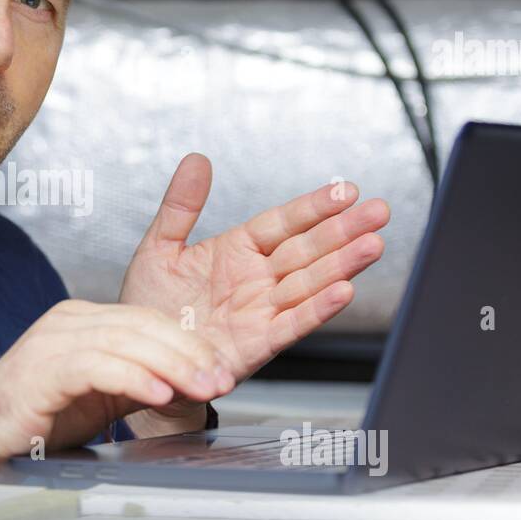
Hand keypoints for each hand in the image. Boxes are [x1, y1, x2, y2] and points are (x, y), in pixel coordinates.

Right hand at [0, 299, 236, 480]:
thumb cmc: (37, 420)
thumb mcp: (102, 396)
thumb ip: (142, 382)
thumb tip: (193, 383)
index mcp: (83, 320)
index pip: (148, 319)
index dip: (190, 343)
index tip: (221, 369)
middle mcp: (68, 322)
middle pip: (143, 325)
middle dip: (190, 353)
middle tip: (221, 379)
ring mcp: (52, 342)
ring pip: (125, 341)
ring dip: (171, 366)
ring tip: (201, 388)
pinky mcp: (41, 369)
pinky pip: (97, 366)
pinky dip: (133, 378)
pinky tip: (157, 394)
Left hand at [119, 155, 389, 431]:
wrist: (142, 359)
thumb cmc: (150, 308)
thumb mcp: (159, 248)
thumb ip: (180, 206)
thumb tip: (196, 160)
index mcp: (236, 251)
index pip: (283, 222)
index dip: (313, 207)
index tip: (345, 191)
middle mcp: (256, 279)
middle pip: (307, 249)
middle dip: (343, 231)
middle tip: (378, 211)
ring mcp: (261, 311)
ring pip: (309, 283)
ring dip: (342, 265)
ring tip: (372, 245)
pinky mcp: (258, 343)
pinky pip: (292, 323)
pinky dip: (317, 309)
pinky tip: (343, 292)